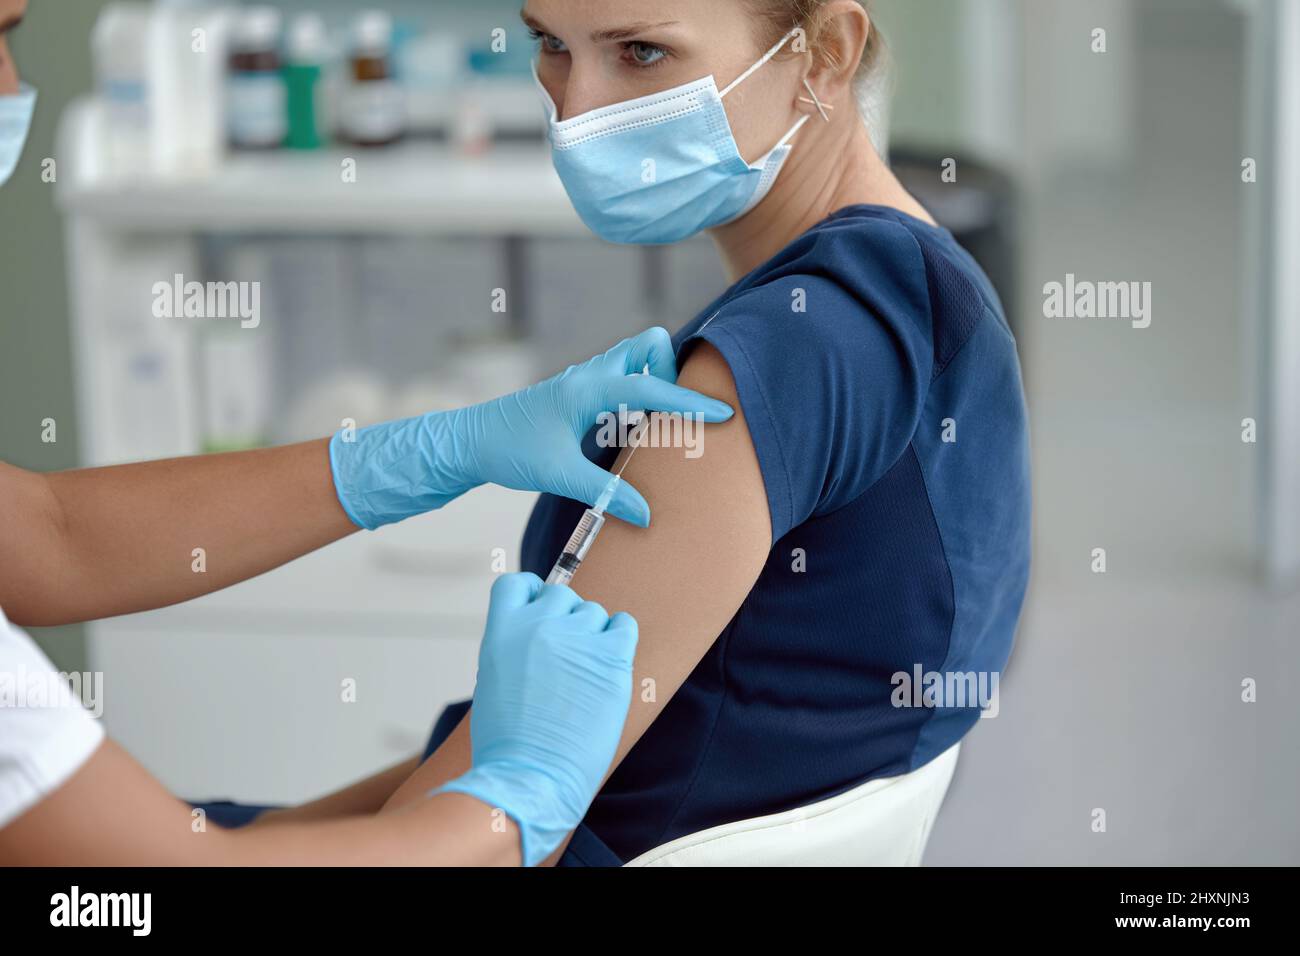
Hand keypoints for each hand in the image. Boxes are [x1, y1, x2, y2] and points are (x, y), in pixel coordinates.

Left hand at [328, 327, 732, 529]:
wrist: (468, 442)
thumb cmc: (509, 451)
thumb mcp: (558, 474)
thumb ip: (606, 493)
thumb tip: (646, 515)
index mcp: (589, 388)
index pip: (652, 387)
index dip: (690, 401)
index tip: (723, 412)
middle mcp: (589, 375)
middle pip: (648, 345)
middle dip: (670, 370)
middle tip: (671, 414)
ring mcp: (584, 380)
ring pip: (634, 358)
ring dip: (654, 379)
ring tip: (659, 423)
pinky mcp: (578, 393)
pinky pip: (621, 379)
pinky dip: (637, 393)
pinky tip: (633, 429)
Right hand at [431, 573, 636, 866]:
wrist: (531, 777)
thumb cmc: (509, 742)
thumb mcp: (494, 680)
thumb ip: (514, 646)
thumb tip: (539, 632)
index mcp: (502, 631)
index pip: (517, 583)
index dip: (531, 594)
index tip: (538, 612)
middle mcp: (538, 625)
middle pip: (562, 595)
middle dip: (564, 620)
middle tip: (563, 658)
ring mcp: (576, 638)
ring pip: (593, 613)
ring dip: (591, 636)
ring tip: (581, 677)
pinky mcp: (610, 657)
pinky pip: (623, 625)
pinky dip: (618, 639)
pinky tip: (607, 665)